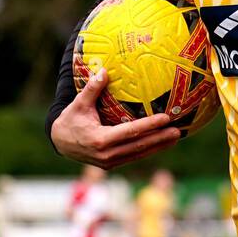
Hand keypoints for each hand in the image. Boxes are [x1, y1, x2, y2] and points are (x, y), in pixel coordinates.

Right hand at [51, 66, 182, 168]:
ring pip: (139, 154)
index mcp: (100, 140)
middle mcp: (107, 154)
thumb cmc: (70, 120)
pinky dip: (148, 150)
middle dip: (160, 139)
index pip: (131, 132)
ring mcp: (110, 162)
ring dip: (158, 146)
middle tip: (178, 130)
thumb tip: (104, 71)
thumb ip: (92, 89)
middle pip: (139, 146)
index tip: (166, 118)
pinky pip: (134, 156)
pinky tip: (161, 143)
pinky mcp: (111, 165)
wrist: (59, 143)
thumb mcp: (78, 104)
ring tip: (175, 137)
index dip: (150, 125)